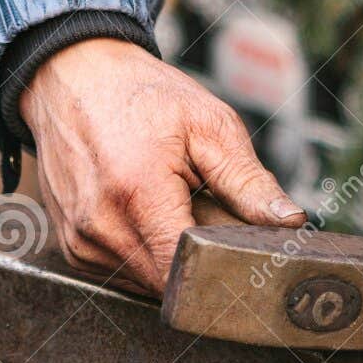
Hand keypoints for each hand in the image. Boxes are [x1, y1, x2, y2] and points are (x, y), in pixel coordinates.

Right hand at [20, 38, 305, 293]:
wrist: (73, 77)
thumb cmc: (140, 95)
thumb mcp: (209, 125)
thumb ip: (250, 182)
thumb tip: (289, 221)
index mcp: (136, 194)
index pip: (187, 272)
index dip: (224, 272)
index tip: (245, 259)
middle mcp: (100, 229)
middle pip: (172, 285)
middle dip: (202, 262)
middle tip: (209, 216)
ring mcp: (81, 244)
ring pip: (149, 285)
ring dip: (172, 258)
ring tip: (173, 208)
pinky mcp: (74, 251)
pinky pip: (126, 273)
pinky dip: (147, 252)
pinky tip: (148, 214)